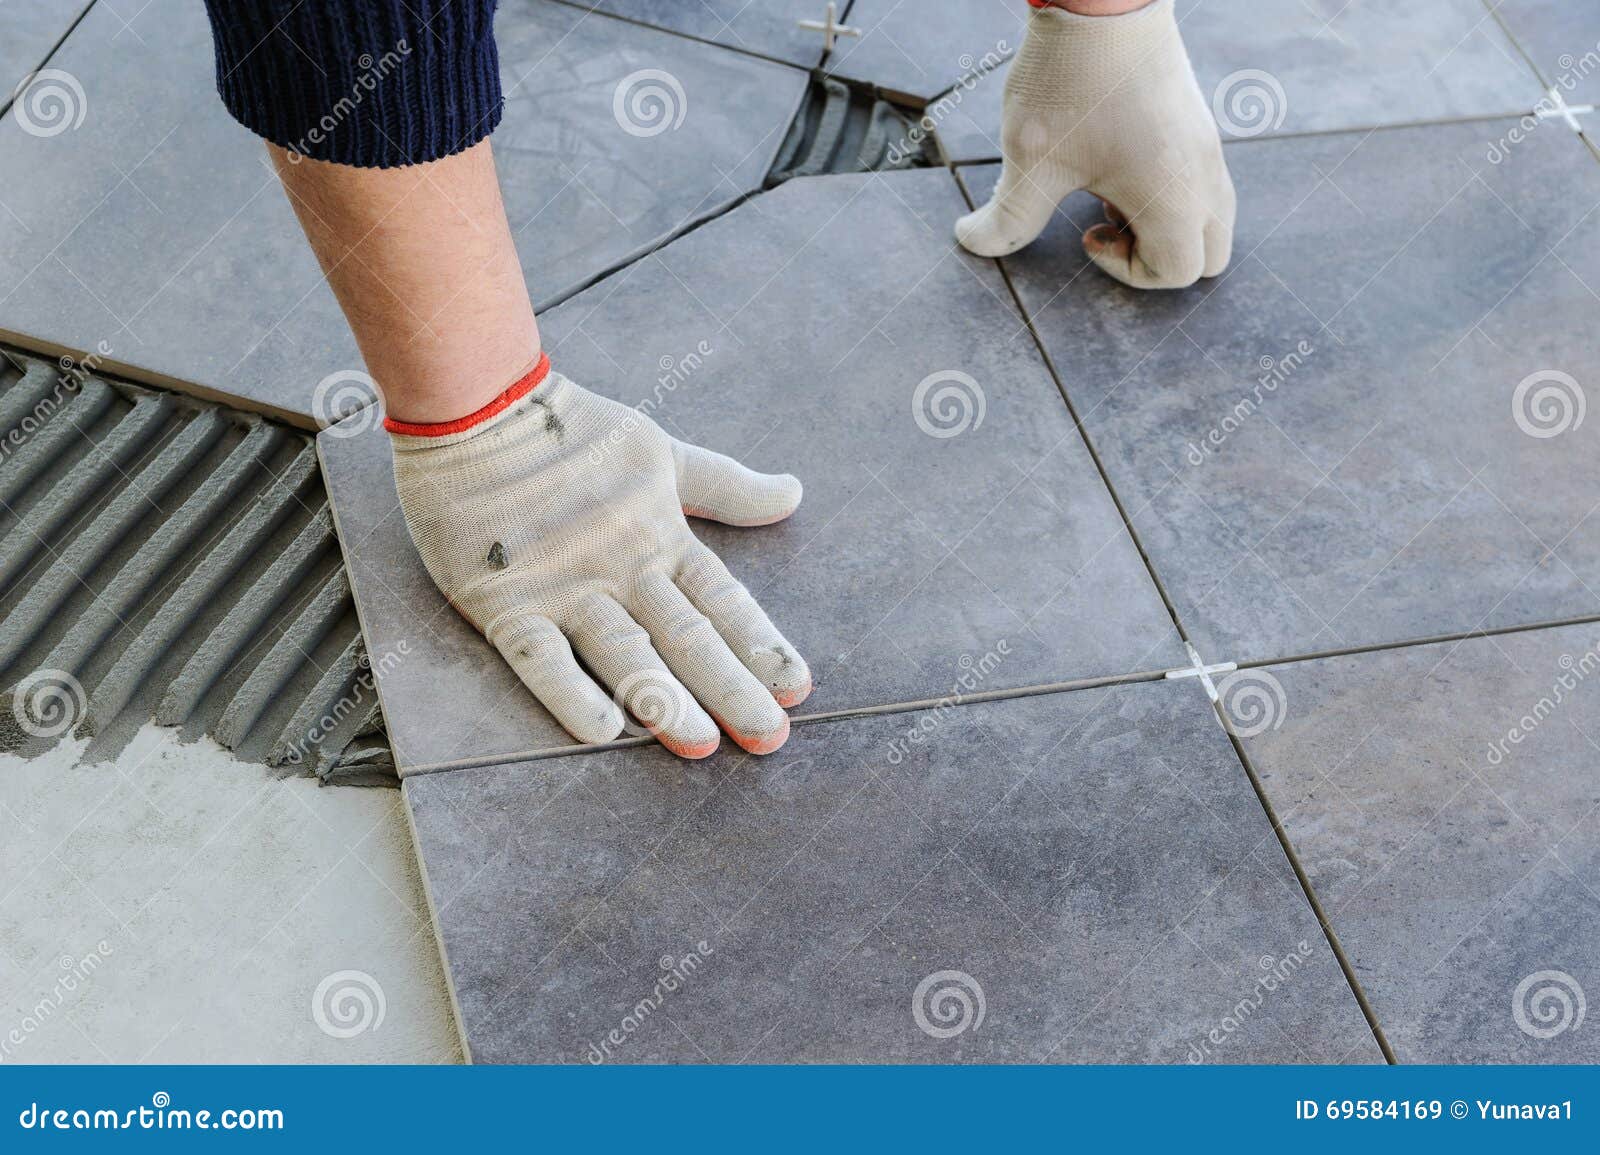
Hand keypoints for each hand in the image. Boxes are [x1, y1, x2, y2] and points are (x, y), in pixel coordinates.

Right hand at [390, 365, 810, 757]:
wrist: (477, 405)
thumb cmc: (573, 431)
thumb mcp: (662, 454)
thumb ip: (726, 487)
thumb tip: (793, 492)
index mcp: (660, 538)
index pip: (723, 601)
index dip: (762, 644)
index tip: (798, 688)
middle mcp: (622, 569)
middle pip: (687, 637)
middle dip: (732, 689)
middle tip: (770, 738)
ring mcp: (564, 589)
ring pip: (624, 652)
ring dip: (664, 699)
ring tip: (701, 744)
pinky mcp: (504, 603)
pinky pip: (540, 657)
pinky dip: (569, 693)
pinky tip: (603, 732)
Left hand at [955, 0, 1234, 288]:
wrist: (1102, 0)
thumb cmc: (1069, 83)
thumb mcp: (1031, 161)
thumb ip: (1006, 218)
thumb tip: (971, 243)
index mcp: (1173, 197)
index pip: (1179, 272)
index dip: (1129, 273)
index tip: (1087, 233)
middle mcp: (1204, 176)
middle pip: (1209, 255)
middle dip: (1159, 258)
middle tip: (1105, 223)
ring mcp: (1206, 146)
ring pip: (1209, 216)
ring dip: (1162, 224)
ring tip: (1107, 190)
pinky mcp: (1196, 122)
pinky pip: (1200, 180)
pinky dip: (1166, 191)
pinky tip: (1114, 159)